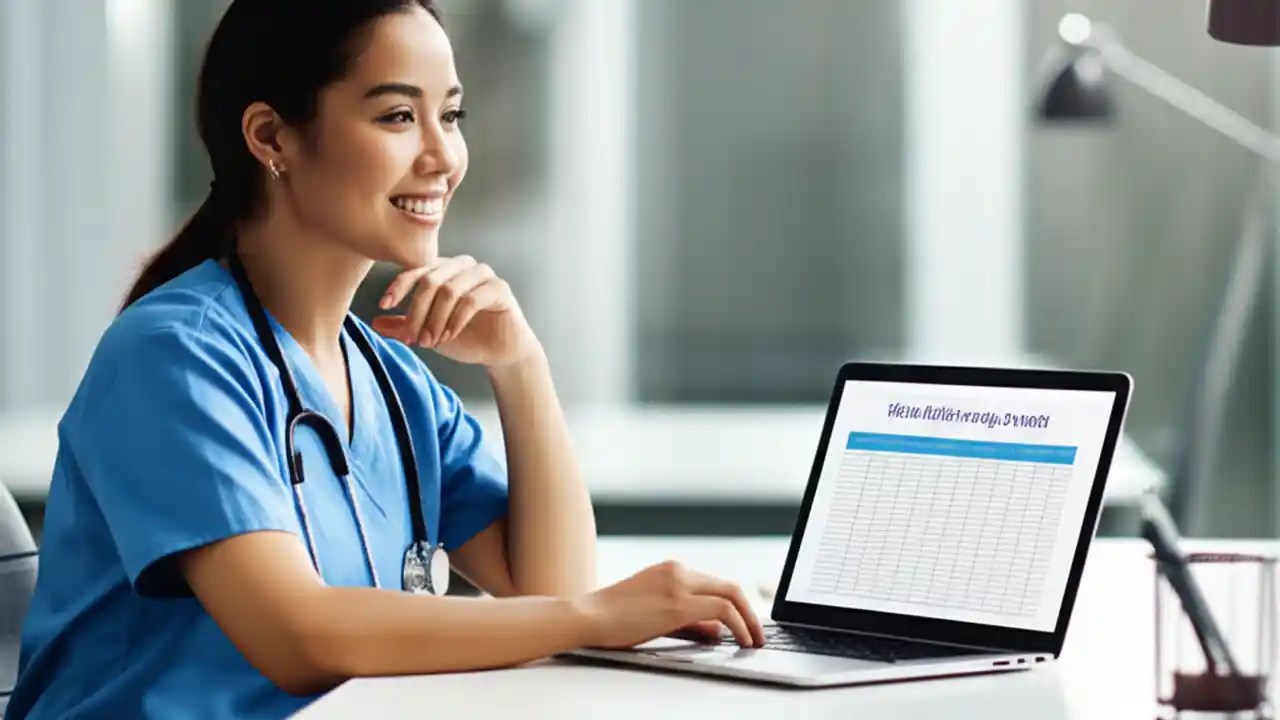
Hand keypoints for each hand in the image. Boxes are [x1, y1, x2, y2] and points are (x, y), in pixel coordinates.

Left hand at [371, 256, 540, 367]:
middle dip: (417, 313)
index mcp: (444, 270)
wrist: (499, 352)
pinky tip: (450, 335)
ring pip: (449, 290)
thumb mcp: (428, 332)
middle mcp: (463, 266)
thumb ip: (405, 326)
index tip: (384, 305)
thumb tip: (375, 322)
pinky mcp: (500, 289)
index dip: (398, 286)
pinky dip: (455, 321)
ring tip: (431, 341)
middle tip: (413, 339)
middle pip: (430, 281)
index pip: (416, 270)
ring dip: (436, 320)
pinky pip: (471, 300)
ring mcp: (483, 275)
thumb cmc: (466, 337)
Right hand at [575, 561, 766, 649]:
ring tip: (755, 641)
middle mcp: (678, 571)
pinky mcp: (677, 603)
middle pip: (730, 586)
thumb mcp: (656, 616)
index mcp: (671, 570)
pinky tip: (742, 640)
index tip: (746, 623)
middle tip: (758, 634)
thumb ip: (690, 622)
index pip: (715, 583)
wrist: (586, 616)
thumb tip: (719, 631)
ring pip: (731, 594)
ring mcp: (678, 584)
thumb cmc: (613, 620)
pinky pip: (721, 610)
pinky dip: (739, 624)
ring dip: (749, 619)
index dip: (737, 604)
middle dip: (750, 612)